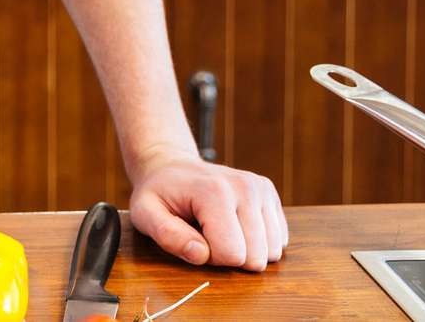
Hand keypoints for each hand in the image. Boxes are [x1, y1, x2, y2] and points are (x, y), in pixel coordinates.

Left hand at [128, 148, 287, 270]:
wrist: (171, 166)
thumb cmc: (159, 193)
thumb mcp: (145, 214)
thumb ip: (167, 236)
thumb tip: (200, 254)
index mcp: (214, 191)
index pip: (232, 255)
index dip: (209, 257)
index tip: (193, 236)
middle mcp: (245, 187)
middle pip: (256, 257)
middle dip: (229, 255)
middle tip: (205, 233)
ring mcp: (261, 189)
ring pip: (272, 252)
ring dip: (245, 250)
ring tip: (219, 228)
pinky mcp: (269, 194)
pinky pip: (279, 241)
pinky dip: (258, 241)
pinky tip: (234, 224)